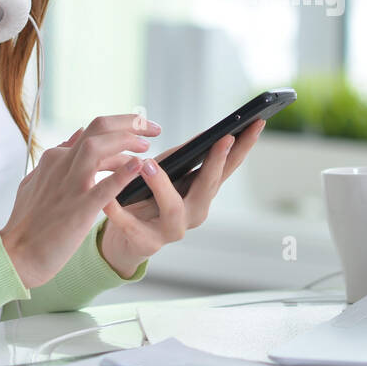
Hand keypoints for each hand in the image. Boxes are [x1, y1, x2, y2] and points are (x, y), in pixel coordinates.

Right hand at [0, 114, 161, 288]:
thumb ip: (58, 156)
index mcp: (55, 158)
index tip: (139, 130)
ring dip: (126, 142)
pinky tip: (139, 167)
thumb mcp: (36, 180)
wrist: (16, 255)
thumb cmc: (27, 222)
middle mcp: (62, 165)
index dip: (120, 127)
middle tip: (152, 129)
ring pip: (99, 148)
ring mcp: (70, 186)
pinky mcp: (79, 209)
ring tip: (146, 148)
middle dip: (130, 123)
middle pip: (99, 129)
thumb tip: (76, 135)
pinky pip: (103, 187)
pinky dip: (122, 175)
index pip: (93, 131)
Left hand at [98, 119, 266, 276]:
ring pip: (174, 210)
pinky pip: (132, 226)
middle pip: (209, 186)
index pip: (230, 166)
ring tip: (148, 165)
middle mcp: (195, 212)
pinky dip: (120, 213)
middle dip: (217, 163)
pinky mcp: (145, 242)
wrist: (125, 240)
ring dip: (163, 186)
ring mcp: (171, 230)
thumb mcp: (169, 173)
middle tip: (223, 139)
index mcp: (203, 193)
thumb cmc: (150, 197)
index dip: (244, 146)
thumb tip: (207, 135)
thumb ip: (186, 157)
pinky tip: (110, 201)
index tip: (256, 123)